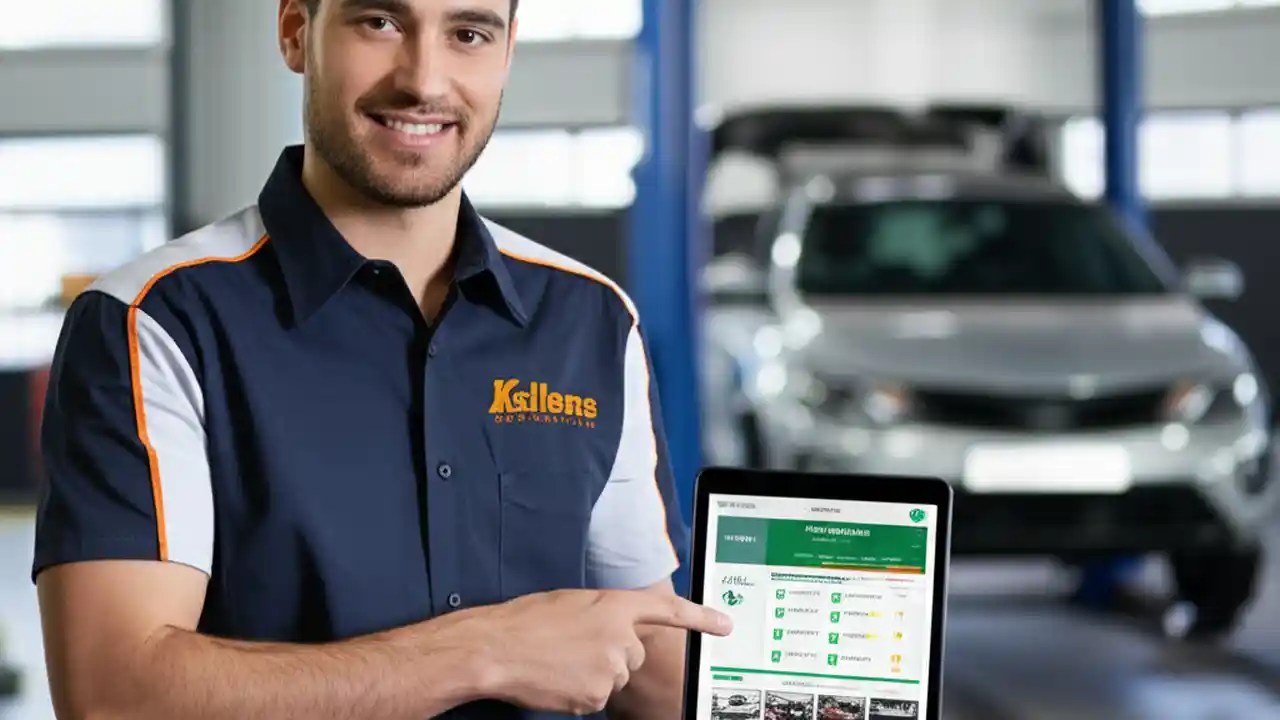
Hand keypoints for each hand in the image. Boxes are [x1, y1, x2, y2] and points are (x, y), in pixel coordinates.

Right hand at [462, 589, 731, 714]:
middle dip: (610, 654)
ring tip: (559, 661)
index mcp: (614, 605)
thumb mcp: (572, 602)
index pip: (668, 610)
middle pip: (633, 655)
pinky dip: (579, 692)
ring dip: (592, 673)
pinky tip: (556, 679)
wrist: (495, 649)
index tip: (725, 625)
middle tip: (573, 647)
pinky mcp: (597, 696)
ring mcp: (611, 668)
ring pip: (614, 677)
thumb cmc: (525, 621)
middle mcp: (620, 636)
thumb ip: (603, 614)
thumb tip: (613, 631)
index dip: (700, 617)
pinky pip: (597, 698)